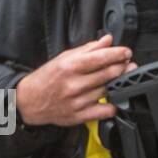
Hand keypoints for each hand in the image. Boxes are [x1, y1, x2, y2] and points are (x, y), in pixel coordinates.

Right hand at [15, 34, 135, 127]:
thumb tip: (107, 40)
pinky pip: (105, 111)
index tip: (126, 52)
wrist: (29, 101)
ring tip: (119, 78)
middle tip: (127, 63)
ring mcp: (77, 102)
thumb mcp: (64, 58)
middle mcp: (74, 84)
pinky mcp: (79, 116)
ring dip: (119, 83)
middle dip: (123, 66)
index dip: (118, 54)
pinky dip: (114, 105)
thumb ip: (88, 49)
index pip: (101, 58)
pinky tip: (113, 98)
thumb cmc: (47, 78)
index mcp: (70, 67)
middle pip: (109, 74)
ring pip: (109, 91)